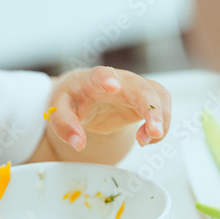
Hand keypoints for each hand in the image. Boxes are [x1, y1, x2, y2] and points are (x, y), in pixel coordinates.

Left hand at [45, 66, 170, 150]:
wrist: (82, 95)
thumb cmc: (71, 99)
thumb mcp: (58, 110)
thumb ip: (64, 124)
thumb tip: (78, 143)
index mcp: (92, 79)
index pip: (100, 74)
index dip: (107, 79)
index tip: (113, 86)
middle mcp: (119, 80)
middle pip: (142, 86)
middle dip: (152, 108)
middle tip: (153, 131)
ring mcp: (134, 89)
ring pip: (159, 95)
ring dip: (160, 119)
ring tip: (145, 141)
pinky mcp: (143, 100)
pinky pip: (161, 108)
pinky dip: (161, 125)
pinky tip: (146, 140)